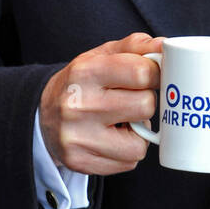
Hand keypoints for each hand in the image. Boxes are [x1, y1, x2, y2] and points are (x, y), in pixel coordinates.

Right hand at [38, 32, 162, 175]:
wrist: (44, 115)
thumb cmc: (82, 82)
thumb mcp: (102, 55)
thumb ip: (135, 46)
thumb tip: (165, 46)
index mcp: (85, 72)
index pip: (142, 72)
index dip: (156, 73)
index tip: (152, 76)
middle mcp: (78, 105)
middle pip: (146, 105)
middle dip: (146, 101)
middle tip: (132, 99)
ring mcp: (78, 137)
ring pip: (141, 143)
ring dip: (139, 132)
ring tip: (123, 121)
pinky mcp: (80, 162)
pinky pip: (129, 162)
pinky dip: (127, 151)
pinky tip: (112, 138)